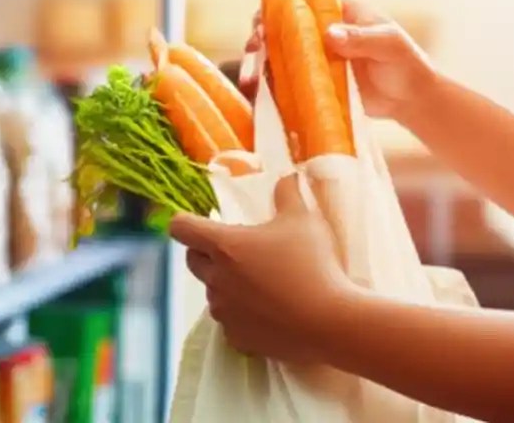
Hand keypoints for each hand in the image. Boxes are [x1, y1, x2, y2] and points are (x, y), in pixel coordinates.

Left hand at [168, 175, 357, 362]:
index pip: (181, 228)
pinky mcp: (236, 337)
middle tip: (237, 249)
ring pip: (212, 291)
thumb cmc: (314, 265)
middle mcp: (215, 278)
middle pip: (193, 260)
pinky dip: (241, 313)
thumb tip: (286, 176)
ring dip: (225, 283)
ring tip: (259, 281)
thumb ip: (288, 193)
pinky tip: (267, 309)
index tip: (198, 221)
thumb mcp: (304, 219)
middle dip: (206, 252)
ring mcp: (224, 310)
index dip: (185, 221)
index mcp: (223, 246)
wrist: (332, 322)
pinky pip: (229, 320)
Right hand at [237, 0, 435, 120]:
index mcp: (334, 9)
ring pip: (272, 53)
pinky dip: (267, 85)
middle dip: (258, 35)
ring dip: (256, 63)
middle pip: (276, 24)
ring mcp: (309, 56)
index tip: (264, 21)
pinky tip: (257, 95)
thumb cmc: (406, 63)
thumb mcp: (390, 45)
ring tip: (250, 81)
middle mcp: (315, 29)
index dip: (274, 4)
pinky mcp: (307, 81)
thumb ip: (361, 37)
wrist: (410, 100)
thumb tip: (329, 34)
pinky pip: (281, 80)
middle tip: (254, 51)